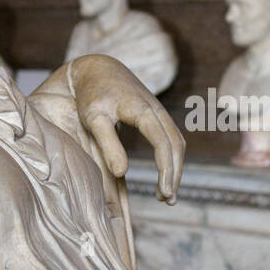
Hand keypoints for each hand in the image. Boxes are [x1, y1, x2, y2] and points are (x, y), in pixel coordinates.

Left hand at [67, 54, 184, 202]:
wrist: (98, 69)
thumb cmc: (91, 95)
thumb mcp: (93, 119)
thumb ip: (108, 144)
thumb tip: (122, 173)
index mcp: (141, 109)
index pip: (163, 143)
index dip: (165, 170)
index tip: (163, 193)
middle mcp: (156, 109)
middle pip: (176, 145)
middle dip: (174, 174)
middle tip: (167, 200)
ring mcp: (159, 111)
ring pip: (178, 142)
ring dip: (176, 168)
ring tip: (167, 195)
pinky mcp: (157, 114)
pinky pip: (173, 138)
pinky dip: (172, 158)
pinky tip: (165, 175)